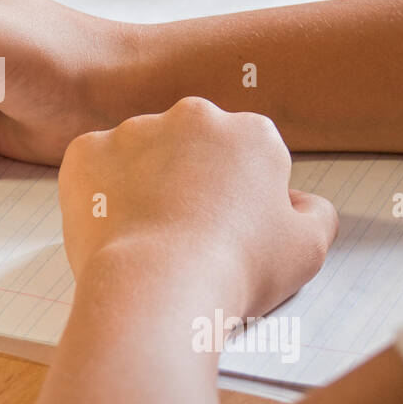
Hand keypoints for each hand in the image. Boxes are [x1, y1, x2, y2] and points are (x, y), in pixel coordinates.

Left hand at [57, 97, 337, 318]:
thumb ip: (315, 214)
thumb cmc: (237, 270)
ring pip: (141, 154)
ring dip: (143, 184)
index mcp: (251, 133)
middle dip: (190, 181)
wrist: (157, 287)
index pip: (247, 156)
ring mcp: (134, 130)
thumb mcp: (308, 249)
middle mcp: (192, 116)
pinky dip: (99, 195)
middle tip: (186, 235)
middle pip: (192, 147)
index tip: (229, 231)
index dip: (239, 197)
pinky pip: (94, 169)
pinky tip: (114, 230)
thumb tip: (300, 202)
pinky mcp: (86, 151)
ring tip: (147, 238)